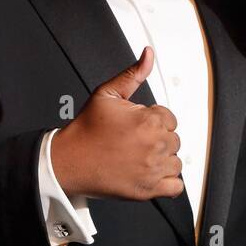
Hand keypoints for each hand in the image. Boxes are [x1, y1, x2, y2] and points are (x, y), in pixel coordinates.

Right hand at [50, 47, 183, 200]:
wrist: (69, 160)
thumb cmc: (86, 130)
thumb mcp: (107, 94)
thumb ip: (132, 74)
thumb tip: (148, 56)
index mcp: (149, 121)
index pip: (169, 119)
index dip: (152, 121)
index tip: (137, 126)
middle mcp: (155, 145)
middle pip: (173, 140)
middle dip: (157, 139)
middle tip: (134, 142)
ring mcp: (153, 169)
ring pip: (176, 162)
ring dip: (163, 160)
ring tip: (139, 157)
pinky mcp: (149, 189)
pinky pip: (175, 187)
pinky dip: (168, 182)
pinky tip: (151, 173)